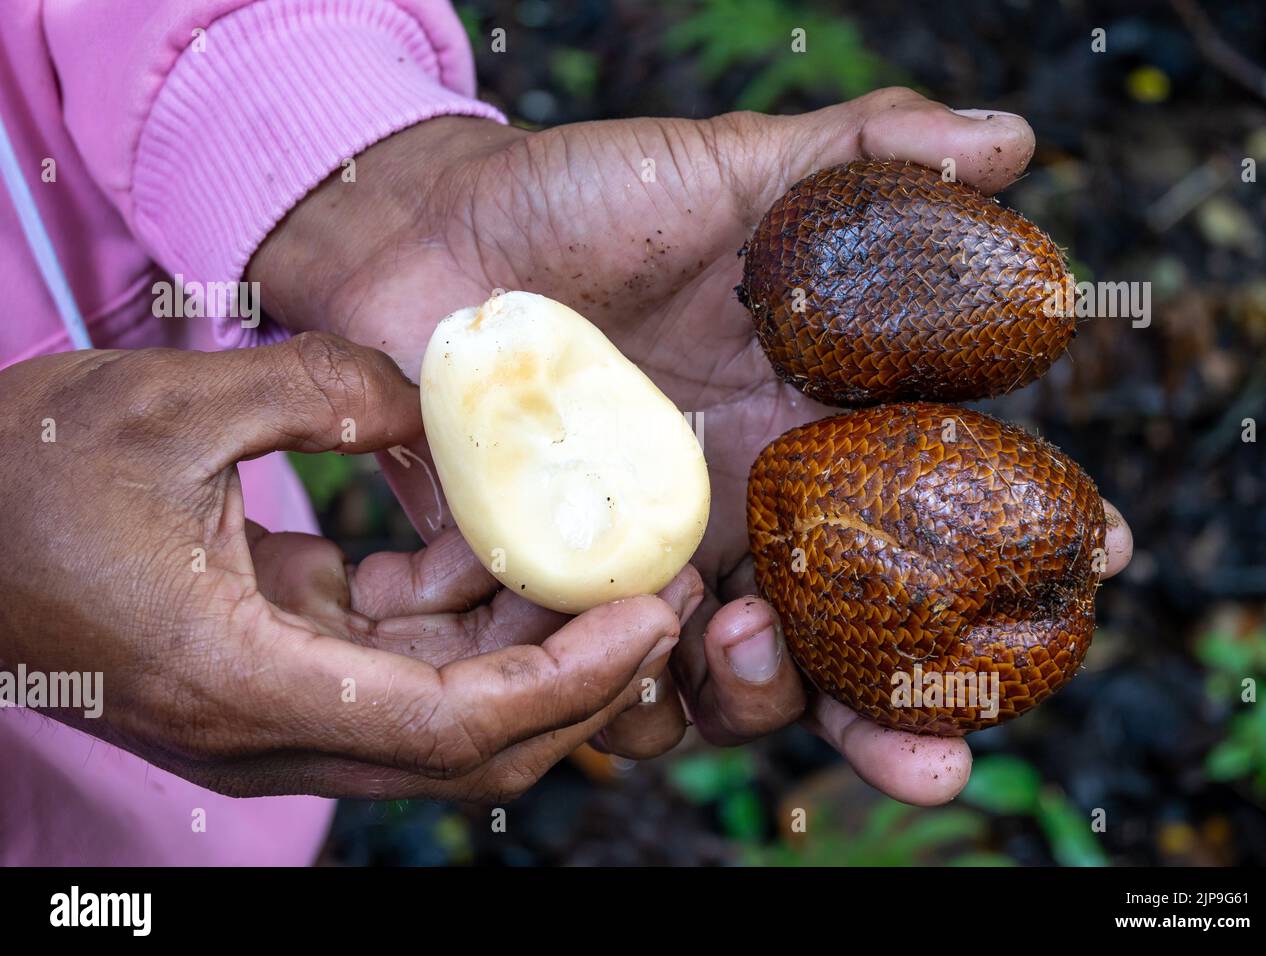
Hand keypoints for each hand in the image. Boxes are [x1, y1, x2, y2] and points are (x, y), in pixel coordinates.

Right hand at [0, 333, 697, 801]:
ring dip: (530, 651)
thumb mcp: (168, 405)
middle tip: (663, 596)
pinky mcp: (274, 677)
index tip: (649, 614)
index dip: (568, 680)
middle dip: (578, 679)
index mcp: (245, 682)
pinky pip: (400, 671)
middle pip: (471, 745)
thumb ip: (317, 389)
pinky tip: (508, 553)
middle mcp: (270, 728)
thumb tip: (423, 396)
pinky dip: (465, 625)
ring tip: (611, 569)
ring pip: (445, 714)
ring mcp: (273, 712)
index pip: (454, 725)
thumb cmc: (17, 477)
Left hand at [251, 88, 1133, 802]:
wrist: (424, 236)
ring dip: (747, 702)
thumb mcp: (724, 171)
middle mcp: (740, 511)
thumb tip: (1008, 142)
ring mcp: (645, 557)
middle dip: (889, 720)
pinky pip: (586, 669)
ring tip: (734, 643)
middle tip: (929, 759)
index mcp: (801, 428)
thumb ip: (858, 155)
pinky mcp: (551, 578)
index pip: (928, 505)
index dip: (1008, 542)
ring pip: (715, 680)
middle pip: (837, 641)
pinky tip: (606, 666)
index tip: (1097, 553)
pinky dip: (603, 688)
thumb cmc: (579, 201)